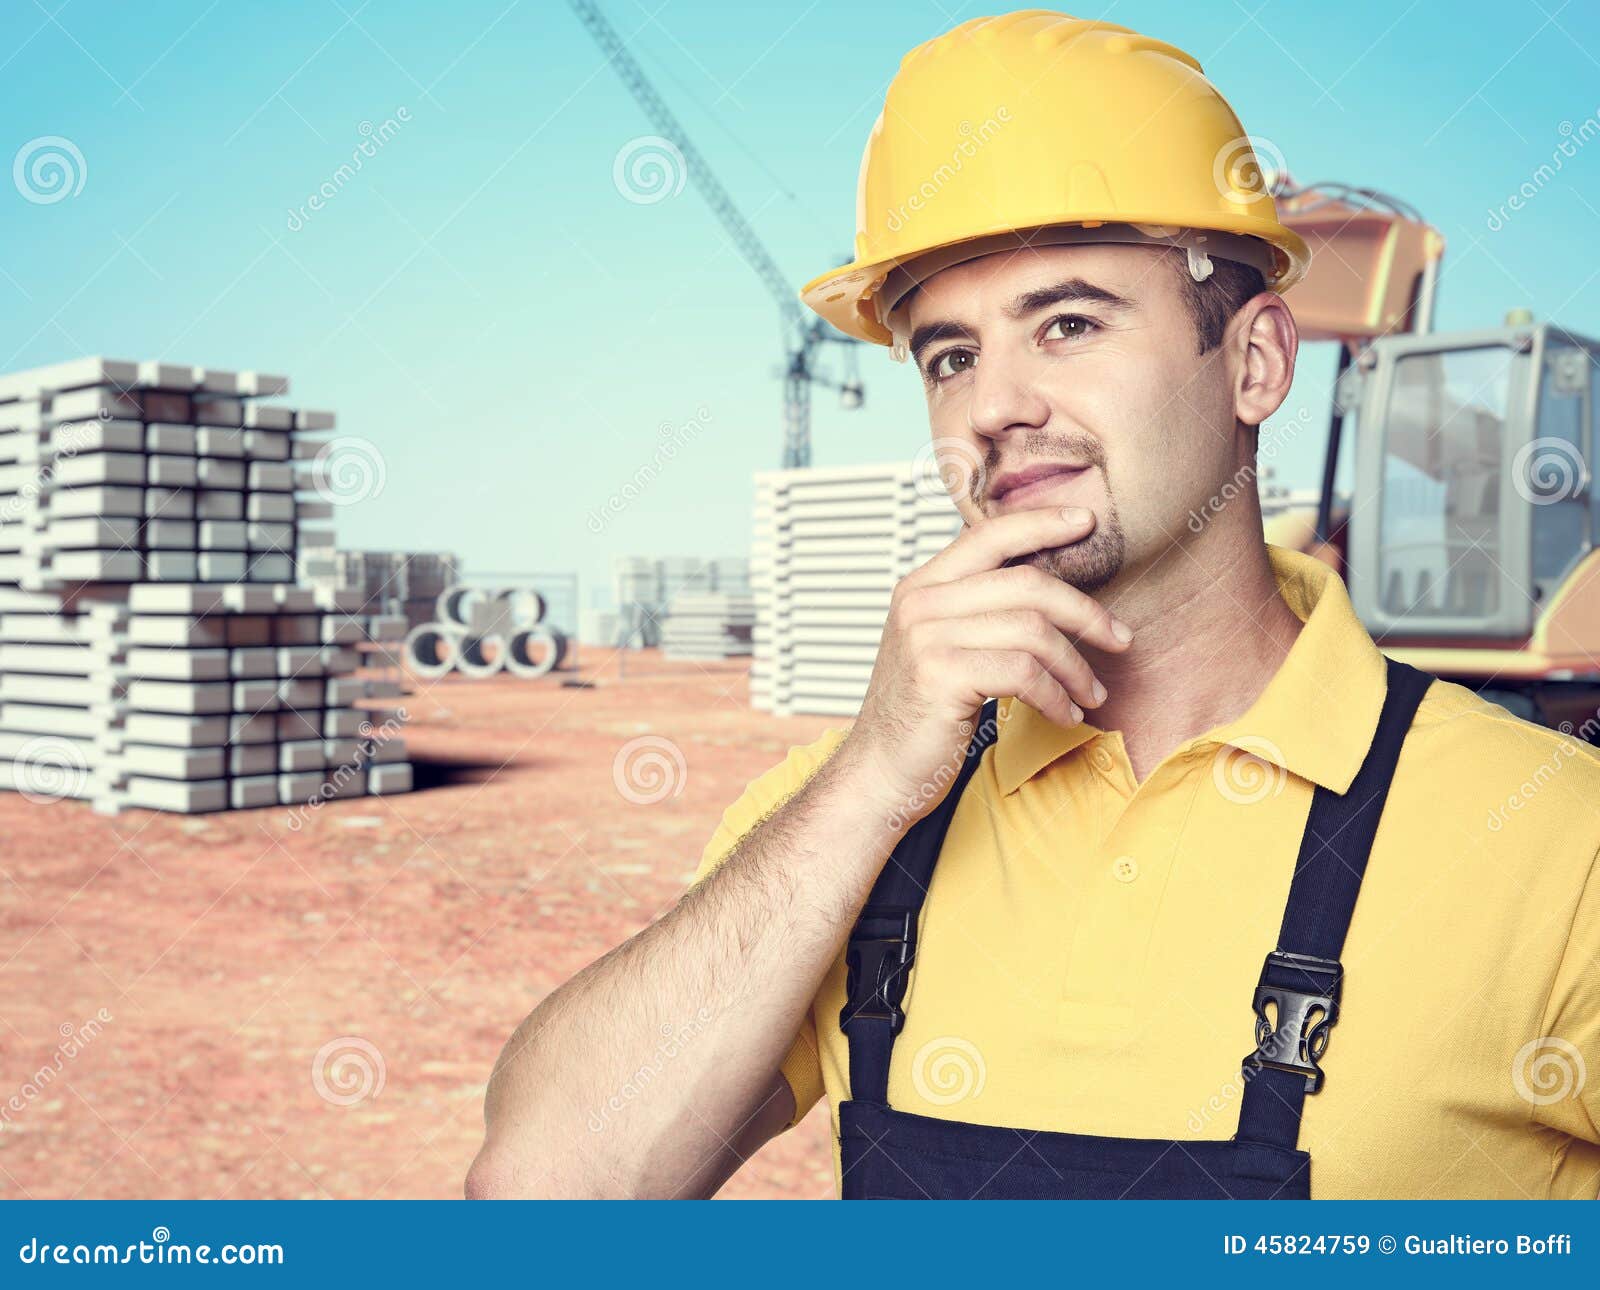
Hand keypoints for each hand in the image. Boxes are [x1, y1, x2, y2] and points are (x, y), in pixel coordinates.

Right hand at [838, 506, 1132, 826]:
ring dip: (1076, 667)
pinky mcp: (940, 676)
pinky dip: (1056, 696)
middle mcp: (920, 602)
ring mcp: (926, 638)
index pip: (989, 534)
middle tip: (1120, 639)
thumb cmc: (923, 715)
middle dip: (1086, 612)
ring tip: (1091, 694)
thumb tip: (1049, 586)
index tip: (1088, 523)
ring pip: (1032, 631)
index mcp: (922, 585)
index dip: (1042, 523)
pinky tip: (1065, 715)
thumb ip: (978, 610)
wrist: (879, 774)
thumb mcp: (942, 647)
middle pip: (1027, 584)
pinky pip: (1023, 673)